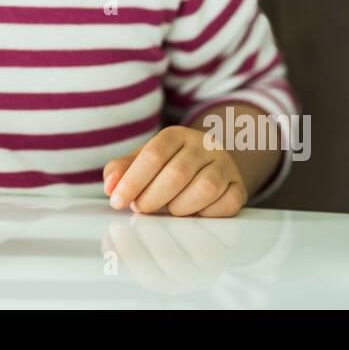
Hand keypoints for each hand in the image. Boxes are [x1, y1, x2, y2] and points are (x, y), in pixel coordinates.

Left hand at [102, 126, 246, 217]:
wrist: (208, 166)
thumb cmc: (168, 167)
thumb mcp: (142, 162)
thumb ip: (121, 170)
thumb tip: (110, 186)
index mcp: (177, 135)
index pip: (153, 155)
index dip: (132, 181)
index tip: (117, 201)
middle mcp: (204, 145)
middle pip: (177, 173)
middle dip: (152, 197)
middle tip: (140, 208)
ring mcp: (225, 165)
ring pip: (205, 188)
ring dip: (180, 207)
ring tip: (169, 210)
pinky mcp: (239, 187)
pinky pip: (226, 204)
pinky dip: (205, 214)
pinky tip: (193, 214)